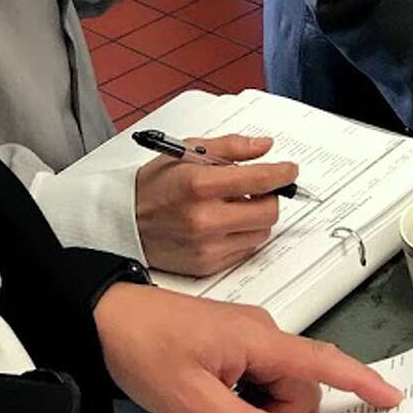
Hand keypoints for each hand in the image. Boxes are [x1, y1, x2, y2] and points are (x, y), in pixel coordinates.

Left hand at [94, 284, 401, 412]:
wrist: (103, 319)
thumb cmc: (144, 348)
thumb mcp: (192, 402)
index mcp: (260, 340)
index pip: (324, 362)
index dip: (361, 382)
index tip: (390, 397)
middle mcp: (262, 334)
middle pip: (300, 388)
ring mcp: (248, 338)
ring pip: (278, 387)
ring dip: (258, 410)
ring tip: (213, 410)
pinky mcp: (233, 345)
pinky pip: (259, 379)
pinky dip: (248, 399)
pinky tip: (217, 403)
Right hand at [134, 134, 297, 276]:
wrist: (124, 221)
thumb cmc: (154, 186)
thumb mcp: (187, 152)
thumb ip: (231, 147)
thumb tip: (264, 147)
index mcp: (199, 185)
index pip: (260, 180)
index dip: (282, 174)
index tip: (289, 171)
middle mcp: (203, 219)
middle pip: (268, 211)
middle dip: (270, 197)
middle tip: (260, 189)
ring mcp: (205, 246)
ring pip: (261, 233)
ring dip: (256, 217)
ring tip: (235, 206)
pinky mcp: (206, 265)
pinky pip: (245, 250)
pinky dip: (242, 235)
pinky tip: (224, 224)